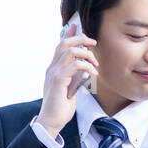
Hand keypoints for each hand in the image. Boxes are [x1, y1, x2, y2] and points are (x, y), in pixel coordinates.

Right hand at [40, 21, 98, 135]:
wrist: (51, 120)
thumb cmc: (61, 107)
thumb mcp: (69, 88)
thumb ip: (73, 77)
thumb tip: (83, 69)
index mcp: (54, 68)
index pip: (60, 46)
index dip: (68, 35)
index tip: (76, 26)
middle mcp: (52, 68)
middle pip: (64, 44)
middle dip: (80, 39)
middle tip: (93, 42)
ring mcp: (54, 73)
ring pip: (70, 52)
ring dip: (86, 54)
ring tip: (95, 63)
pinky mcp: (59, 80)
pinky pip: (74, 66)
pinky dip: (86, 67)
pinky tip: (93, 73)